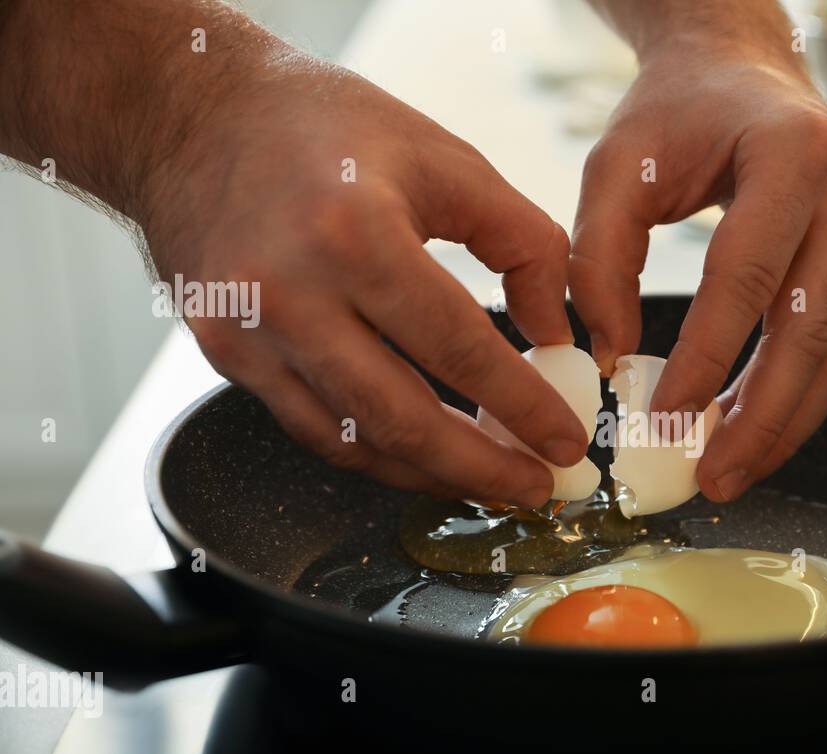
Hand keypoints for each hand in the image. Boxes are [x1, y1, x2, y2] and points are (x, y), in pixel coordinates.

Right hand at [139, 50, 586, 506]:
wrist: (183, 115)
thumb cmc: (318, 126)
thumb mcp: (442, 157)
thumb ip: (522, 242)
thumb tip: (555, 334)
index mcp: (353, 232)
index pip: (458, 347)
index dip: (522, 406)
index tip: (565, 441)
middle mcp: (291, 293)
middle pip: (402, 419)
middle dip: (480, 468)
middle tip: (535, 487)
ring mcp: (248, 332)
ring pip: (355, 440)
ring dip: (430, 473)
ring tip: (489, 478)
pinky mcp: (224, 353)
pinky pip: (313, 427)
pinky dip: (375, 451)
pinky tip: (422, 455)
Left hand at [570, 38, 826, 501]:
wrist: (742, 72)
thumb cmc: (678, 115)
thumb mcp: (616, 166)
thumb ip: (598, 257)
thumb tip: (608, 354)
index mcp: (793, 151)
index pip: (748, 276)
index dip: (707, 356)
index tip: (663, 416)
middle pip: (812, 328)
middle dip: (760, 417)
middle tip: (713, 476)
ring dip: (787, 422)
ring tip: (733, 471)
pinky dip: (802, 396)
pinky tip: (758, 432)